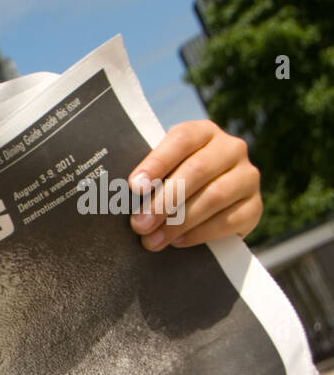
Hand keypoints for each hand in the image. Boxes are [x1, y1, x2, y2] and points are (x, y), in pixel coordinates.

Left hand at [127, 120, 260, 250]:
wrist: (210, 209)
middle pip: (197, 170)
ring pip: (214, 197)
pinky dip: (200, 233)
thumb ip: (149, 179)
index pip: (181, 140)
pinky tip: (177, 242)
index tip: (135, 186)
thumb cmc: (172, 184)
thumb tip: (119, 197)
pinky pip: (230, 220)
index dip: (157, 162)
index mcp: (203, 132)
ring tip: (152, 240)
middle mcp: (231, 149)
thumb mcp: (163, 174)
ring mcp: (247, 176)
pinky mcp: (255, 206)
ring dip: (179, 222)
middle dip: (164, 201)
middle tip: (139, 224)